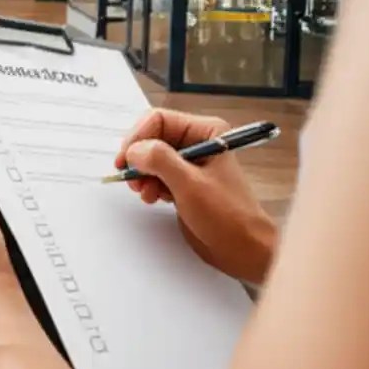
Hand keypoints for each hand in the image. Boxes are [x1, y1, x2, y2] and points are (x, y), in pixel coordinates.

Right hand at [118, 109, 277, 284]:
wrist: (242, 248)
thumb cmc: (228, 216)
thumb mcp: (190, 185)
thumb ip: (160, 161)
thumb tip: (134, 150)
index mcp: (206, 132)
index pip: (159, 119)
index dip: (138, 137)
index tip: (126, 159)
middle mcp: (198, 142)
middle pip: (152, 138)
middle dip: (138, 158)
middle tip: (132, 178)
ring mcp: (190, 163)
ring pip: (151, 157)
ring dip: (142, 174)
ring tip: (145, 192)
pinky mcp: (184, 182)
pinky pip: (156, 174)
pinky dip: (149, 185)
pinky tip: (153, 197)